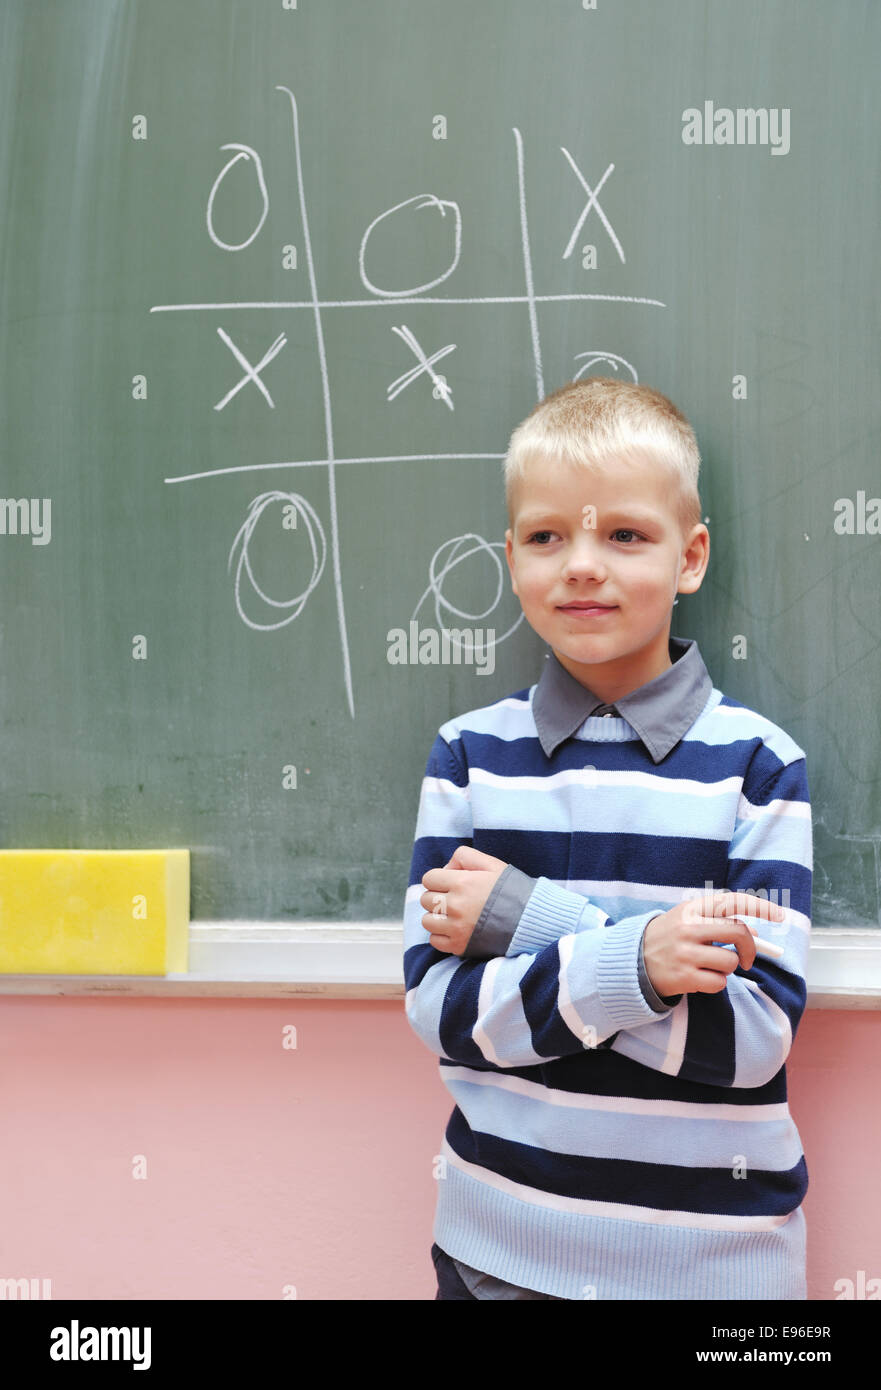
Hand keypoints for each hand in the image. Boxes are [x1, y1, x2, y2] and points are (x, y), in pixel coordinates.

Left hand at [420, 847, 508, 954]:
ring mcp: (456, 928)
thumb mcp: (492, 864)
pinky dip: (441, 935)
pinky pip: (434, 940)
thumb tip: (446, 867)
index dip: (438, 880)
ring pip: (427, 921)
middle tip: (453, 900)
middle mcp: (456, 905)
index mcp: (462, 882)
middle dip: (437, 897)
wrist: (529, 920)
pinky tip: (455, 930)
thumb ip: (465, 857)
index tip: (449, 884)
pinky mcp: (459, 946)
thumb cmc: (511, 890)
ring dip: (437, 917)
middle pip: (426, 900)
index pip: (429, 878)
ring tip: (453, 916)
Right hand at [643, 890, 787, 997]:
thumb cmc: (669, 938)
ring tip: (710, 966)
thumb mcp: (689, 920)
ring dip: (728, 968)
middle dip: (751, 948)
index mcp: (692, 909)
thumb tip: (756, 937)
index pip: (733, 902)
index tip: (779, 916)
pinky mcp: (684, 977)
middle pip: (738, 933)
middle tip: (748, 958)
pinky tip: (700, 978)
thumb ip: (719, 923)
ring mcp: (686, 953)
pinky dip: (716, 983)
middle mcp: (688, 928)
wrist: (632, 961)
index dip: (760, 907)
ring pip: (731, 962)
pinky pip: (719, 983)